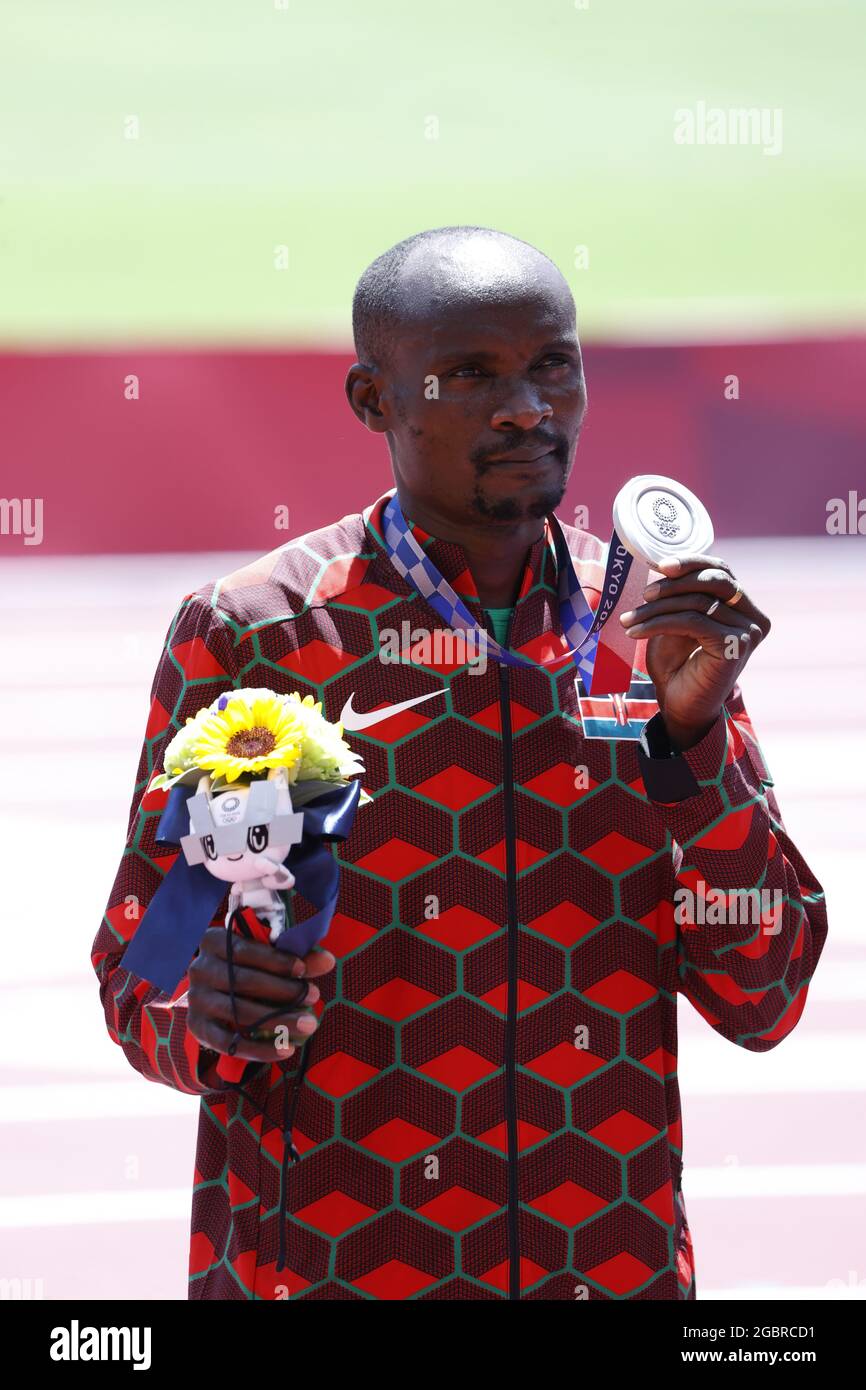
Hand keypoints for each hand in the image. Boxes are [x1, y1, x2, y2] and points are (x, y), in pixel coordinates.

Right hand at [188, 927, 335, 1064]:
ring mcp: (196, 1000)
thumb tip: (328, 961)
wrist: (215, 990)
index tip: (303, 970)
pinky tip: (286, 1050)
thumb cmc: (248, 965)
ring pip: (239, 1012)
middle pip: (243, 981)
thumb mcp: (268, 956)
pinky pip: (229, 1043)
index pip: (244, 950)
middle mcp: (200, 968)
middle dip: (283, 990)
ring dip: (278, 1020)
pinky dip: (259, 1050)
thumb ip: (296, 958)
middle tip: (314, 996)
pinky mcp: (198, 1028)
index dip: (276, 960)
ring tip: (309, 1024)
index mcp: (213, 940)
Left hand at [619, 553, 770, 749]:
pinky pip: (692, 622)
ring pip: (698, 602)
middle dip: (674, 583)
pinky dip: (659, 623)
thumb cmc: (677, 665)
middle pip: (715, 581)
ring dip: (657, 608)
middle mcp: (754, 617)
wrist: (680, 706)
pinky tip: (637, 631)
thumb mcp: (677, 622)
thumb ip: (681, 595)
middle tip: (644, 594)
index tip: (660, 565)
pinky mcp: (735, 646)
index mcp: (744, 607)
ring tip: (630, 619)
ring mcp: (749, 631)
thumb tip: (665, 566)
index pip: (722, 571)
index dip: (692, 562)